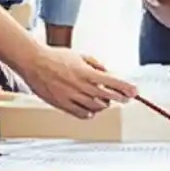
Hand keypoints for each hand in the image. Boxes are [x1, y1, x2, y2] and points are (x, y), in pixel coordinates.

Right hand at [21, 46, 136, 118]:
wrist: (34, 63)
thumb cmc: (55, 57)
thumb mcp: (80, 56)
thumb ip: (95, 65)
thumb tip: (107, 73)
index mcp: (86, 73)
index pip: (113, 82)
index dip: (126, 88)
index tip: (135, 92)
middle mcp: (81, 86)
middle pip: (108, 97)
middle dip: (120, 98)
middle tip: (126, 98)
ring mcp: (72, 97)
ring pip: (96, 107)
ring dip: (104, 104)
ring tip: (105, 100)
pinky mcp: (63, 105)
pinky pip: (82, 114)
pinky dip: (90, 113)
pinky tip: (91, 109)